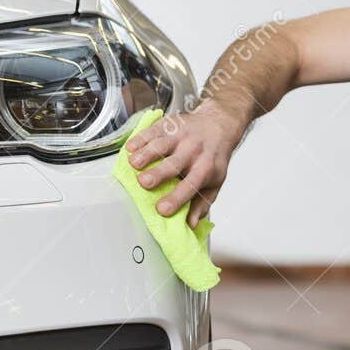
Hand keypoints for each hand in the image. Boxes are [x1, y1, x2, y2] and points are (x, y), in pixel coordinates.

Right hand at [124, 103, 243, 227]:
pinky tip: (130, 148)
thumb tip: (190, 225)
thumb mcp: (214, 182)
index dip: (176, 198)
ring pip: (162, 144)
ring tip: (133, 164)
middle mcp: (194, 151)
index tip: (162, 210)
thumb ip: (201, 204)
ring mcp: (181, 136)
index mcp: (205, 169)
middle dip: (158, 173)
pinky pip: (154, 130)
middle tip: (144, 183)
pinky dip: (141, 138)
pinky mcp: (170, 124)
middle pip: (175, 163)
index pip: (191, 186)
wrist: (219, 125)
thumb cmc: (213, 158)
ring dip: (146, 153)